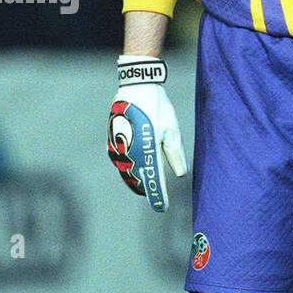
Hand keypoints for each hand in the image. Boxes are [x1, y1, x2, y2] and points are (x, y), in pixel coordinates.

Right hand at [107, 57, 187, 211]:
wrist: (136, 85)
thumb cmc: (157, 106)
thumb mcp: (171, 128)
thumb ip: (174, 152)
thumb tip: (180, 174)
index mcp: (147, 148)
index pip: (153, 179)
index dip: (157, 195)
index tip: (161, 208)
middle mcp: (130, 150)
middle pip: (136, 178)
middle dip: (146, 189)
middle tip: (155, 199)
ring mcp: (118, 145)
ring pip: (125, 171)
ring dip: (134, 181)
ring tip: (143, 189)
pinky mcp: (112, 139)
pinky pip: (118, 160)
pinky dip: (126, 169)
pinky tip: (132, 173)